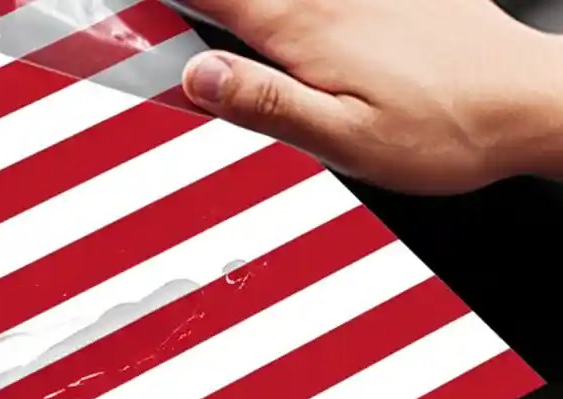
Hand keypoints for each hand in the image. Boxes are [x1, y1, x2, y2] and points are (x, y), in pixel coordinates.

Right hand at [177, 0, 562, 192]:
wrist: (533, 104)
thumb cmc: (444, 130)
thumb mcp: (343, 140)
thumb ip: (264, 103)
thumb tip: (194, 75)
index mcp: (303, 29)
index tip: (123, 8)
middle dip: (195, 4)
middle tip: (160, 21)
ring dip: (241, 10)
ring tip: (225, 30)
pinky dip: (286, 9)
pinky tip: (288, 26)